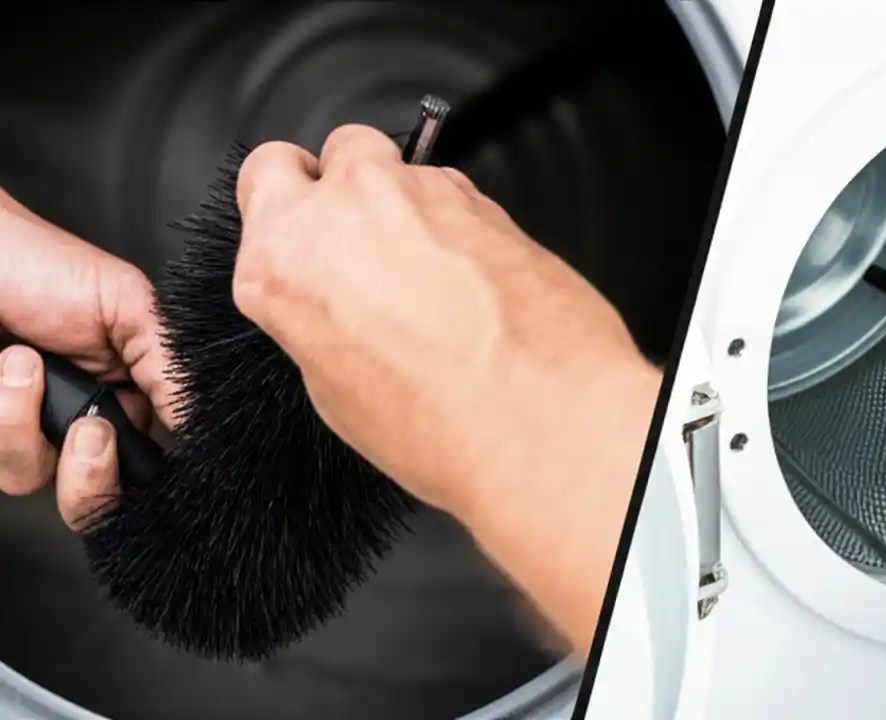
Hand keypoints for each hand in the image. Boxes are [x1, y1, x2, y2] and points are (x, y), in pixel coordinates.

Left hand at [0, 188, 176, 528]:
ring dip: (24, 423)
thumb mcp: (131, 308)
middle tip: (88, 429)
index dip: (140, 475)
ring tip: (23, 362)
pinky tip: (4, 367)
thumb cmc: (44, 266)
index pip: (145, 467)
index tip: (128, 445)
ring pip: (30, 477)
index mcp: (125, 403)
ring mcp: (24, 431)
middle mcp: (76, 425)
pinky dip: (0, 412)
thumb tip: (202, 424)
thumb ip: (171, 369)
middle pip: (91, 501)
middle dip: (89, 475)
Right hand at [234, 125, 659, 654]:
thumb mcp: (336, 393)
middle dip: (350, 188)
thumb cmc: (444, 422)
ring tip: (434, 284)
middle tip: (368, 250)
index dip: (287, 202)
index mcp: (285, 256)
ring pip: (403, 171)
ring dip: (413, 212)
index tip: (302, 230)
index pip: (263, 177)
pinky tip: (474, 285)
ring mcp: (423, 194)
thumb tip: (335, 308)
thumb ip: (319, 318)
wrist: (543, 418)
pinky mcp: (489, 199)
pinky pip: (459, 197)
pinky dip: (461, 228)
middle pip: (338, 150)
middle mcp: (350, 208)